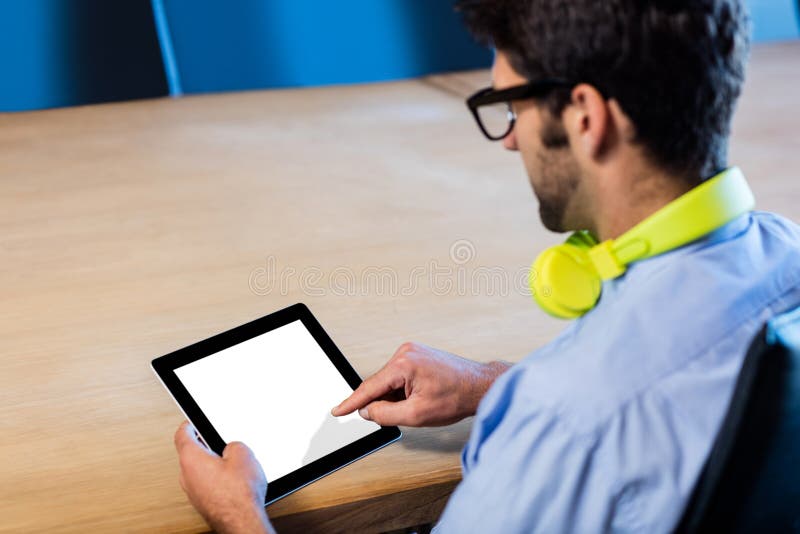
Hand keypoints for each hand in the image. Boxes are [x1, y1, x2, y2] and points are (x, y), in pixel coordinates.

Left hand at [173, 421, 274, 533]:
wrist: (241, 521)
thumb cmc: (238, 494)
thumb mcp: (243, 454)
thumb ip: (233, 444)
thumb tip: (231, 449)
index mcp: (191, 459)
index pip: (182, 435)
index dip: (189, 424)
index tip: (192, 421)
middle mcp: (187, 476)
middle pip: (191, 454)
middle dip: (206, 447)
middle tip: (220, 443)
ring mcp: (193, 492)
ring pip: (199, 471)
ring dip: (212, 465)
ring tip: (232, 465)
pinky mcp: (202, 503)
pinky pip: (206, 484)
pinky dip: (216, 480)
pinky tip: (233, 482)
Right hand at [331, 342, 510, 426]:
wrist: (480, 386)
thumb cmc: (456, 397)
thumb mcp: (417, 414)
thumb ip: (385, 414)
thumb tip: (367, 410)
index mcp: (403, 364)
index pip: (369, 387)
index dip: (351, 403)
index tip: (337, 411)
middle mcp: (405, 352)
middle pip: (379, 384)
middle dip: (382, 403)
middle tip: (400, 415)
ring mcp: (412, 351)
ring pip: (389, 381)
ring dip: (395, 397)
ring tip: (418, 405)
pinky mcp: (417, 355)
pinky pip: (399, 376)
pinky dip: (401, 390)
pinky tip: (418, 397)